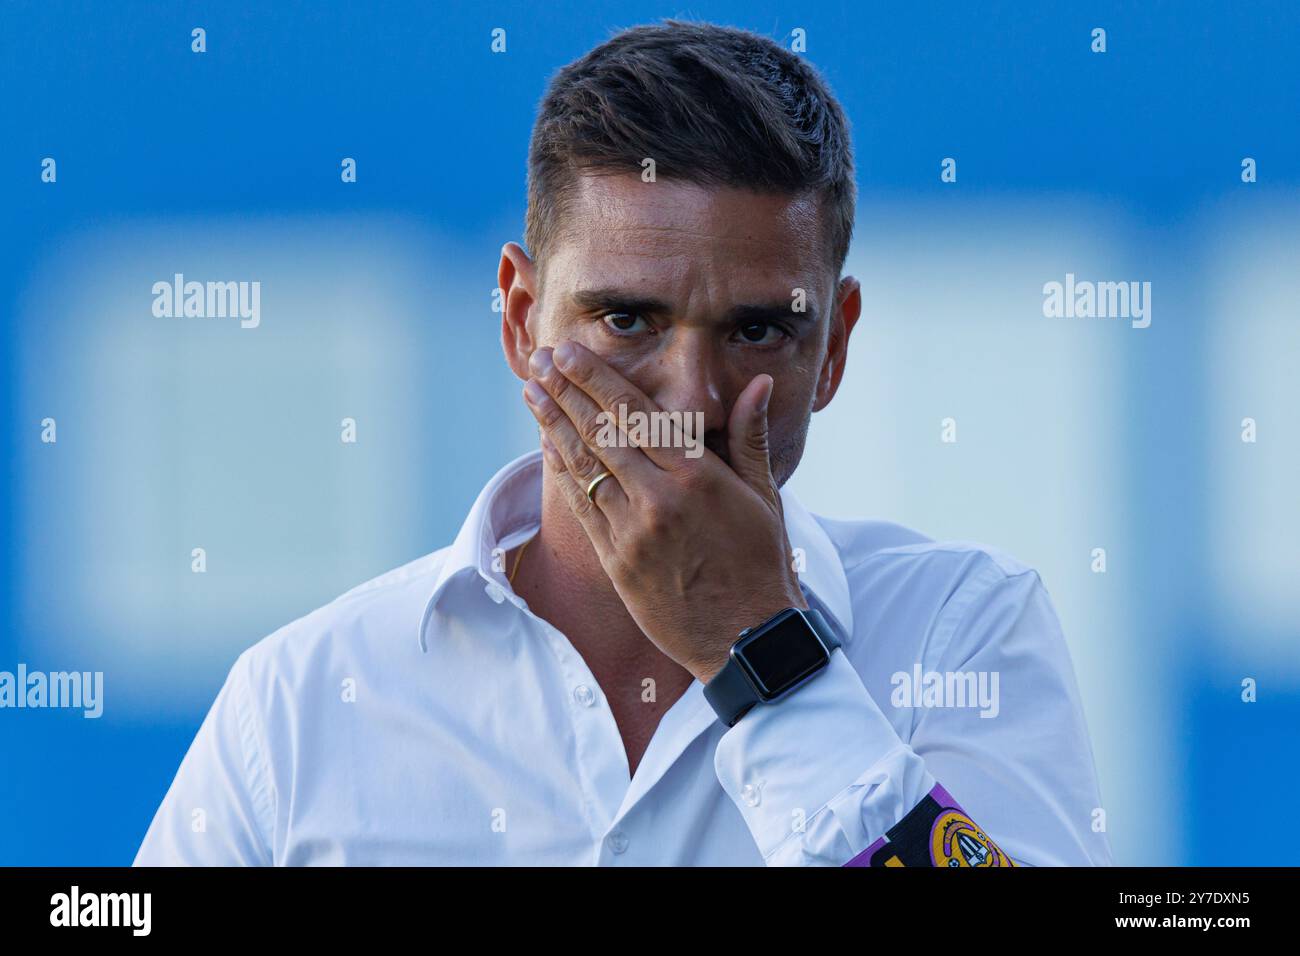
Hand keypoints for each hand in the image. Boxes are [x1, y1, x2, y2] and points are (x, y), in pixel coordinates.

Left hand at [522, 340, 806, 683]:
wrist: (748, 638)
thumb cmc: (762, 563)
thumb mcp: (764, 495)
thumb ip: (748, 436)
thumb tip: (759, 383)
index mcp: (697, 475)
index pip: (635, 413)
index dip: (597, 379)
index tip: (571, 353)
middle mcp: (659, 498)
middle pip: (600, 432)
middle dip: (566, 392)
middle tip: (542, 360)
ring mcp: (633, 531)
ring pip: (584, 466)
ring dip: (553, 425)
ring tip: (533, 393)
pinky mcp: (618, 561)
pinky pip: (582, 506)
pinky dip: (562, 472)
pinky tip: (547, 445)